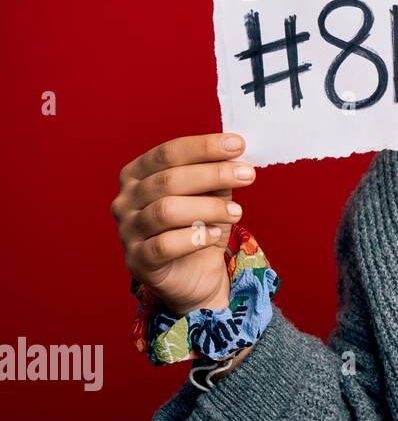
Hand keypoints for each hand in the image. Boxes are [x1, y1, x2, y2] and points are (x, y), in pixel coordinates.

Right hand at [112, 133, 256, 313]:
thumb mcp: (210, 195)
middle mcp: (125, 200)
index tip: (238, 144)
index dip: (203, 146)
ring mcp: (128, 232)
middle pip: (169, 180)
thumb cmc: (198, 226)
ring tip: (237, 212)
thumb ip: (216, 175)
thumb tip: (235, 154)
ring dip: (209, 208)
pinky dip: (195, 237)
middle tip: (248, 175)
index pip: (168, 153)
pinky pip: (165, 245)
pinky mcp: (138, 261)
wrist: (193, 276)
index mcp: (137, 175)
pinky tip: (216, 234)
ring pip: (166, 211)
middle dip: (213, 174)